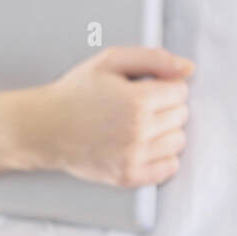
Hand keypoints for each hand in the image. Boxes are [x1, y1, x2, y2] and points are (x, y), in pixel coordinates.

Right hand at [10, 46, 193, 186]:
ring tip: (140, 126)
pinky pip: (170, 168)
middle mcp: (139, 131)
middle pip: (181, 116)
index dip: (164, 86)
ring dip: (166, 132)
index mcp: (137, 100)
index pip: (180, 92)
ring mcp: (134, 157)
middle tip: (139, 107)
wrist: (47, 128)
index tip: (145, 88)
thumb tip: (189, 69)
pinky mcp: (130, 176)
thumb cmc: (78, 92)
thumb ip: (153, 59)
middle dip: (166, 107)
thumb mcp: (111, 61)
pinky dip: (163, 157)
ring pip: (178, 141)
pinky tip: (144, 146)